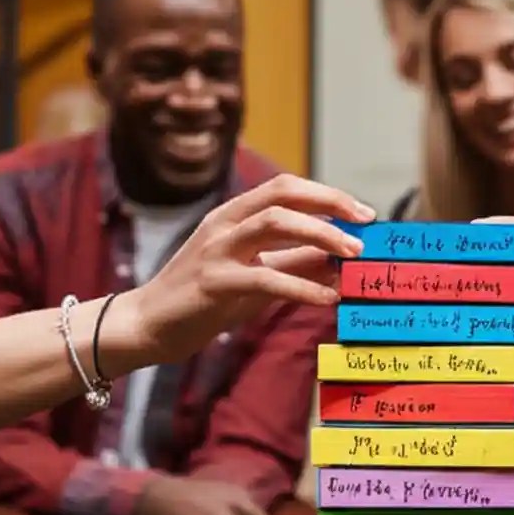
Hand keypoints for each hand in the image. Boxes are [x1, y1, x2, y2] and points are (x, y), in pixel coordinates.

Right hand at [121, 174, 373, 367]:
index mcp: (233, 215)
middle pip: (283, 195)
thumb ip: (292, 264)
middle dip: (330, 203)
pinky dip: (302, 286)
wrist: (147, 326)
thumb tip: (338, 261)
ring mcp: (215, 250)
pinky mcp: (212, 282)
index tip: (363, 213)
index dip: (327, 195)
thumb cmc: (202, 301)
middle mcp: (224, 224)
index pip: (285, 188)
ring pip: (274, 223)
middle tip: (366, 226)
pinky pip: (265, 277)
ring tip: (352, 256)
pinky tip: (328, 299)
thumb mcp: (254, 277)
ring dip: (320, 235)